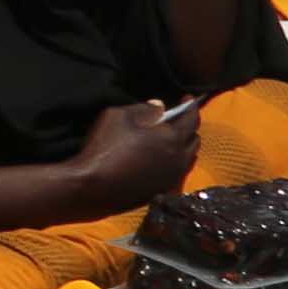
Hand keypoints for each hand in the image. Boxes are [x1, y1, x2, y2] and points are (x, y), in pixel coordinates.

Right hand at [59, 96, 204, 213]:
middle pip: (194, 139)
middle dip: (188, 126)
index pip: (192, 118)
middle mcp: (179, 159)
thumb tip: (159, 107)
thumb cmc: (105, 148)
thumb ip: (143, 109)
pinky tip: (160, 158)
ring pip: (188, 158)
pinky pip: (177, 171)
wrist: (92, 188)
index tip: (187, 98)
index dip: (191, 105)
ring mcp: (172, 177)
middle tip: (175, 119)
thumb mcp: (118, 116)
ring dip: (183, 145)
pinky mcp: (162, 190)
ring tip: (169, 139)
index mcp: (172, 138)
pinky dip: (175, 161)